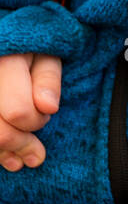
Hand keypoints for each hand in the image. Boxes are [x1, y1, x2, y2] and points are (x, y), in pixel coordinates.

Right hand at [0, 52, 61, 169]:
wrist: (5, 42)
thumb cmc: (27, 47)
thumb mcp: (45, 52)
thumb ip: (48, 77)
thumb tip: (48, 108)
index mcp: (3, 62)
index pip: (18, 110)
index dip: (36, 121)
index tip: (47, 113)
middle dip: (20, 145)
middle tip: (37, 153)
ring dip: (3, 152)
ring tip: (20, 162)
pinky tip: (6, 156)